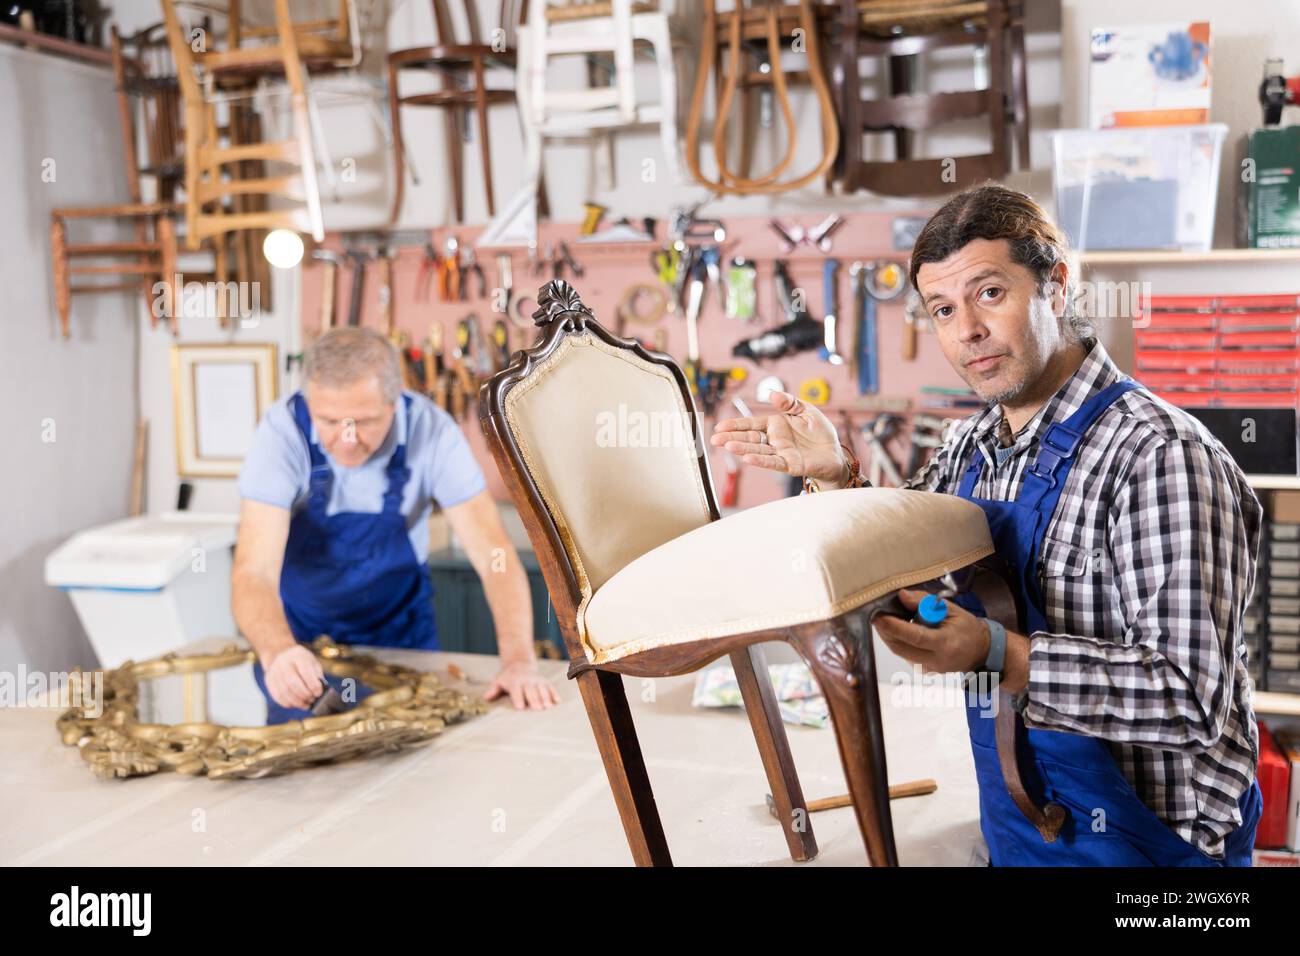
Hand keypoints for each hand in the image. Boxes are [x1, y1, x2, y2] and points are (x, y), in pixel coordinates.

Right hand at [264, 644, 325, 710]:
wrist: (281, 654)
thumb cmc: (302, 661)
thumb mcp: (312, 662)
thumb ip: (317, 676)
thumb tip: (321, 692)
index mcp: (298, 655)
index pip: (305, 671)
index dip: (313, 685)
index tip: (319, 693)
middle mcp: (283, 662)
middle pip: (293, 683)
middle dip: (305, 695)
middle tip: (312, 700)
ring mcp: (274, 671)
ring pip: (284, 692)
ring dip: (297, 702)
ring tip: (306, 704)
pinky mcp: (268, 680)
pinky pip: (277, 696)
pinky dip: (288, 703)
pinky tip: (296, 704)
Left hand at [485, 661, 560, 709]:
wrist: (519, 663)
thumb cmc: (507, 677)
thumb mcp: (498, 681)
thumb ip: (493, 690)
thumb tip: (486, 698)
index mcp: (514, 681)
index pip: (516, 690)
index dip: (518, 698)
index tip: (520, 707)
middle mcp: (527, 681)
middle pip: (531, 690)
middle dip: (535, 699)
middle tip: (538, 709)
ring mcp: (537, 680)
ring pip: (542, 689)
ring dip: (546, 698)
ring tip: (549, 707)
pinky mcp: (544, 681)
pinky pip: (550, 687)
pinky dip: (554, 693)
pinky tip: (558, 701)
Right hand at [709, 390, 847, 484]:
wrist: (835, 452)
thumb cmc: (820, 432)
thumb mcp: (806, 410)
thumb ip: (789, 402)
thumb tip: (773, 394)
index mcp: (776, 425)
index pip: (752, 424)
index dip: (736, 425)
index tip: (720, 426)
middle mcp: (774, 440)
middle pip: (749, 438)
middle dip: (731, 438)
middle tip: (714, 439)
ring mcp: (781, 453)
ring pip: (758, 450)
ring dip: (742, 448)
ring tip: (727, 446)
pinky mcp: (790, 465)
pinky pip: (773, 462)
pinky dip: (760, 460)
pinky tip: (747, 458)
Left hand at [872, 589, 991, 674]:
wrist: (980, 652)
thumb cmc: (967, 628)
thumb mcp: (952, 609)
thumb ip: (925, 602)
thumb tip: (902, 596)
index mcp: (946, 644)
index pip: (915, 637)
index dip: (894, 627)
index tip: (879, 616)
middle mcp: (936, 660)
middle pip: (900, 647)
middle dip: (885, 631)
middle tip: (876, 614)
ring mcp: (929, 669)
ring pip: (899, 651)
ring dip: (889, 635)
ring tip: (888, 619)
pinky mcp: (924, 671)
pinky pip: (904, 654)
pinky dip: (898, 641)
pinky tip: (900, 630)